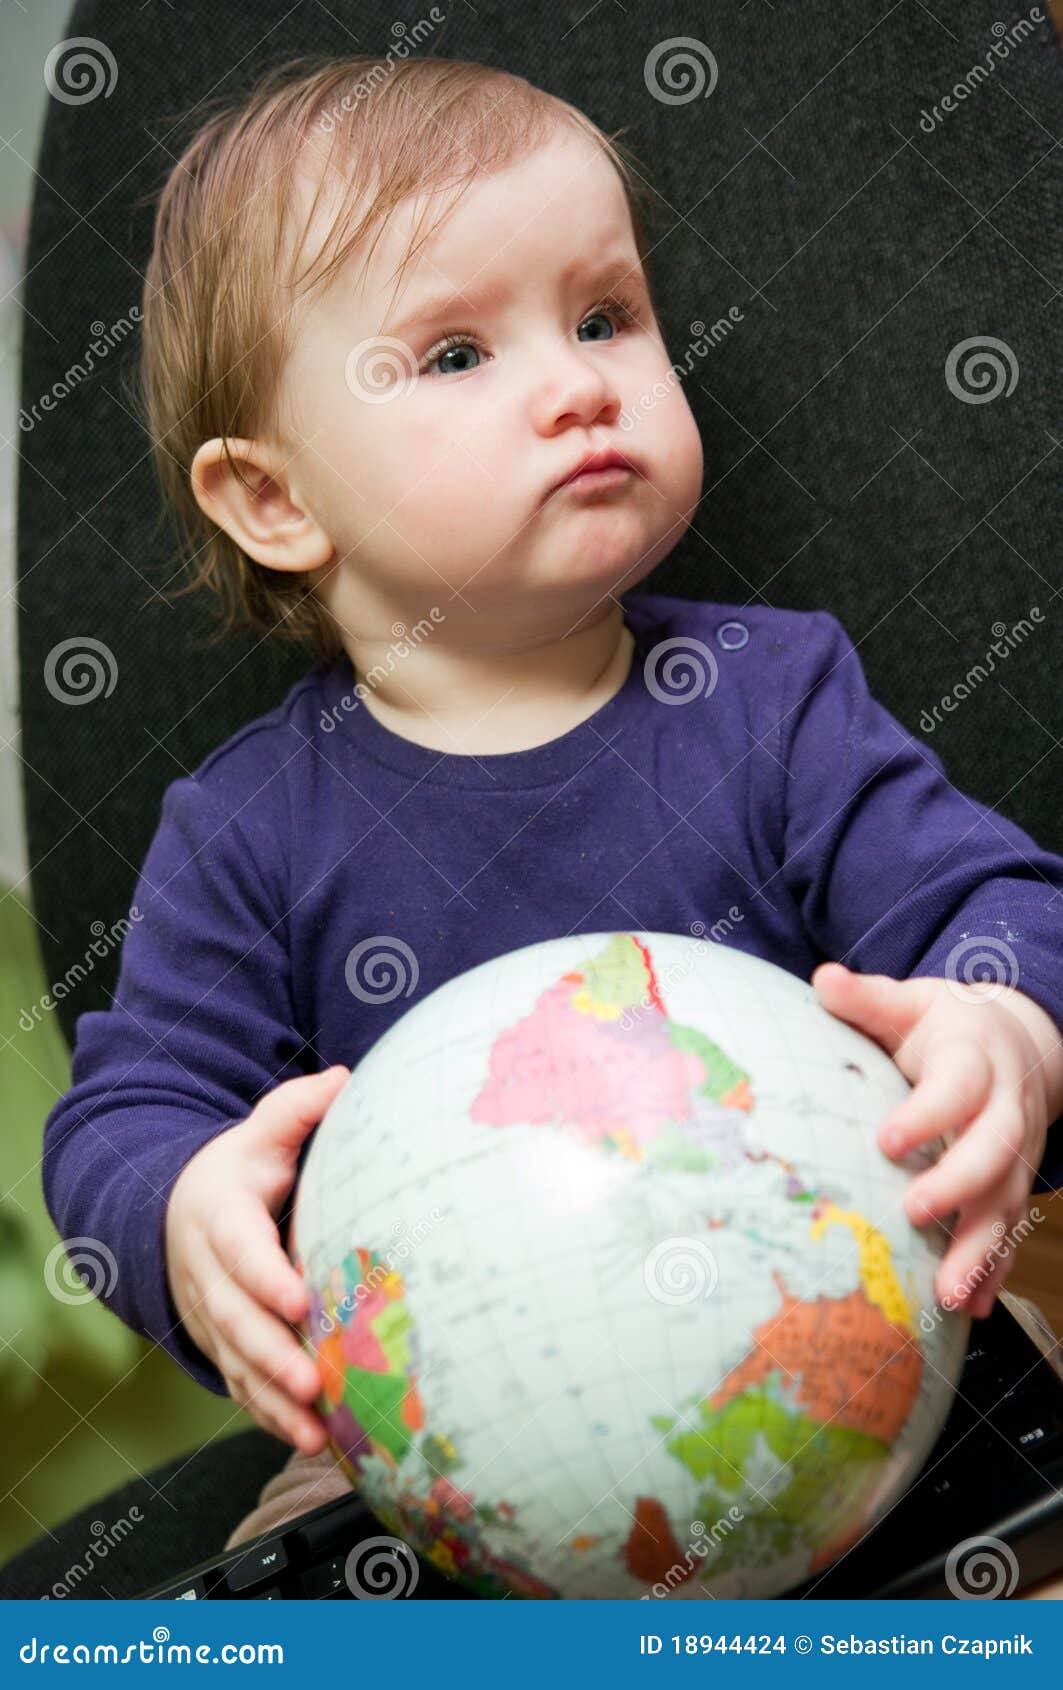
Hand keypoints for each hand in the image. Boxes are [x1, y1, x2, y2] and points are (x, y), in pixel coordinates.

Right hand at [165, 1065, 349, 1450]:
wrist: (175, 1210)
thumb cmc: (237, 1171)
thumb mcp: (259, 1133)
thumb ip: (296, 1109)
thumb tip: (343, 1079)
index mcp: (218, 1217)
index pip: (239, 1250)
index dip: (264, 1276)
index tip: (300, 1300)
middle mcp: (205, 1273)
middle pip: (232, 1320)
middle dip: (270, 1355)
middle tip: (312, 1382)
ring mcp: (208, 1314)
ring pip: (234, 1363)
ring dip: (273, 1400)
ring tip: (317, 1431)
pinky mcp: (219, 1344)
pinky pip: (240, 1386)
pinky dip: (268, 1415)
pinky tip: (309, 1439)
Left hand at [811, 963, 1052, 1320]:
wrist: (1015, 1042)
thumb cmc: (945, 1026)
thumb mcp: (910, 1003)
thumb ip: (867, 998)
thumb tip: (822, 980)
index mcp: (976, 1060)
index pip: (957, 1088)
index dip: (927, 1115)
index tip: (886, 1141)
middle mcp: (1006, 1108)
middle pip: (994, 1150)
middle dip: (958, 1185)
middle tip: (914, 1212)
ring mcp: (1018, 1152)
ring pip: (1008, 1201)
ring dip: (981, 1248)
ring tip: (950, 1291)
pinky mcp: (1015, 1184)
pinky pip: (1011, 1230)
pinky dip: (995, 1269)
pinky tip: (974, 1306)